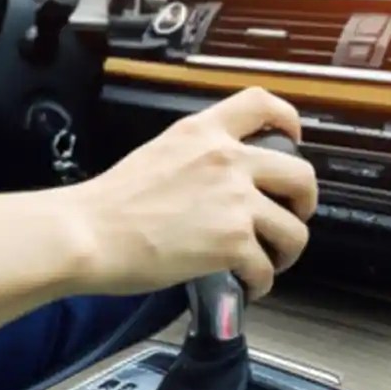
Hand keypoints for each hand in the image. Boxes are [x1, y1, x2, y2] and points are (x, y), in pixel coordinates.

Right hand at [64, 87, 317, 299]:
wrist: (85, 233)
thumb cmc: (108, 203)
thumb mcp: (160, 152)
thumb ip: (197, 156)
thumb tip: (220, 179)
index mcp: (205, 132)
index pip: (263, 104)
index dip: (290, 121)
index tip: (294, 139)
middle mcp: (228, 160)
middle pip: (301, 175)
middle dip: (305, 202)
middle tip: (290, 217)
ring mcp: (234, 201)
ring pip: (294, 230)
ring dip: (287, 250)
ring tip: (271, 261)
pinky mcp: (232, 241)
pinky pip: (266, 267)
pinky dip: (261, 282)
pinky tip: (247, 285)